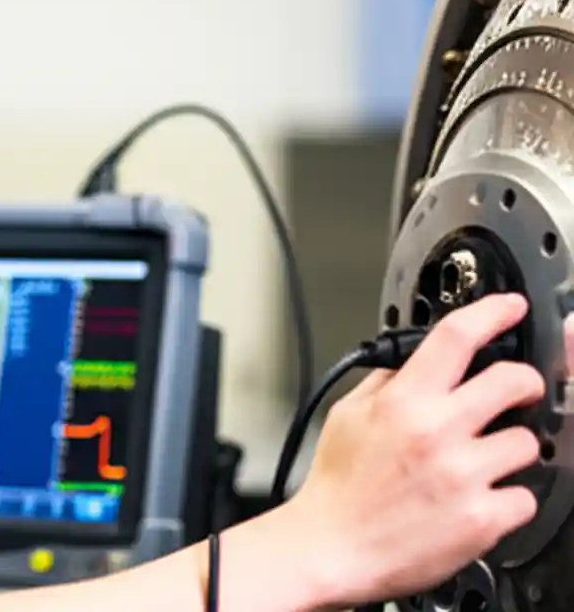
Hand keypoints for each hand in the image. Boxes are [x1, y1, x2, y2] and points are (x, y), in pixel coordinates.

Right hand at [284, 293, 546, 607]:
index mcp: (402, 401)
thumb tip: (413, 361)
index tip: (509, 308)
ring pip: (527, 443)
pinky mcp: (481, 518)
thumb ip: (385, 383)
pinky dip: (508, 500)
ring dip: (511, 450)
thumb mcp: (347, 417)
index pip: (457, 337)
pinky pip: (524, 498)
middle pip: (514, 381)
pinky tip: (477, 500)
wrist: (330, 549)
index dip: (493, 313)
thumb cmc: (336, 489)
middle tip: (518, 392)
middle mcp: (436, 432)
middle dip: (524, 383)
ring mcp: (463, 475)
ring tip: (481, 462)